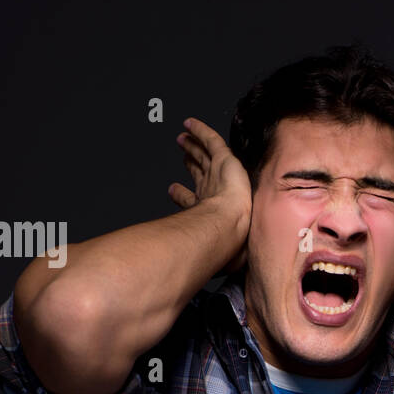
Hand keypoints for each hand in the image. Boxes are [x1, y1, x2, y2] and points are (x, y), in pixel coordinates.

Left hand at [167, 117, 251, 272]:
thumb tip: (162, 270)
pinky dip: (201, 131)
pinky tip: (190, 123)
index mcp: (212, 210)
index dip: (183, 193)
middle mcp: (216, 190)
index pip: (195, 197)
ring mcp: (222, 175)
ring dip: (193, 147)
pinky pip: (212, 141)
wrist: (230, 228)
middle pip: (201, 172)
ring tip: (183, 138)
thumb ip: (181, 252)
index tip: (173, 190)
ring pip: (204, 156)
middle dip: (192, 162)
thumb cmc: (221, 243)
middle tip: (183, 153)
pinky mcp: (227, 161)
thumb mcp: (195, 248)